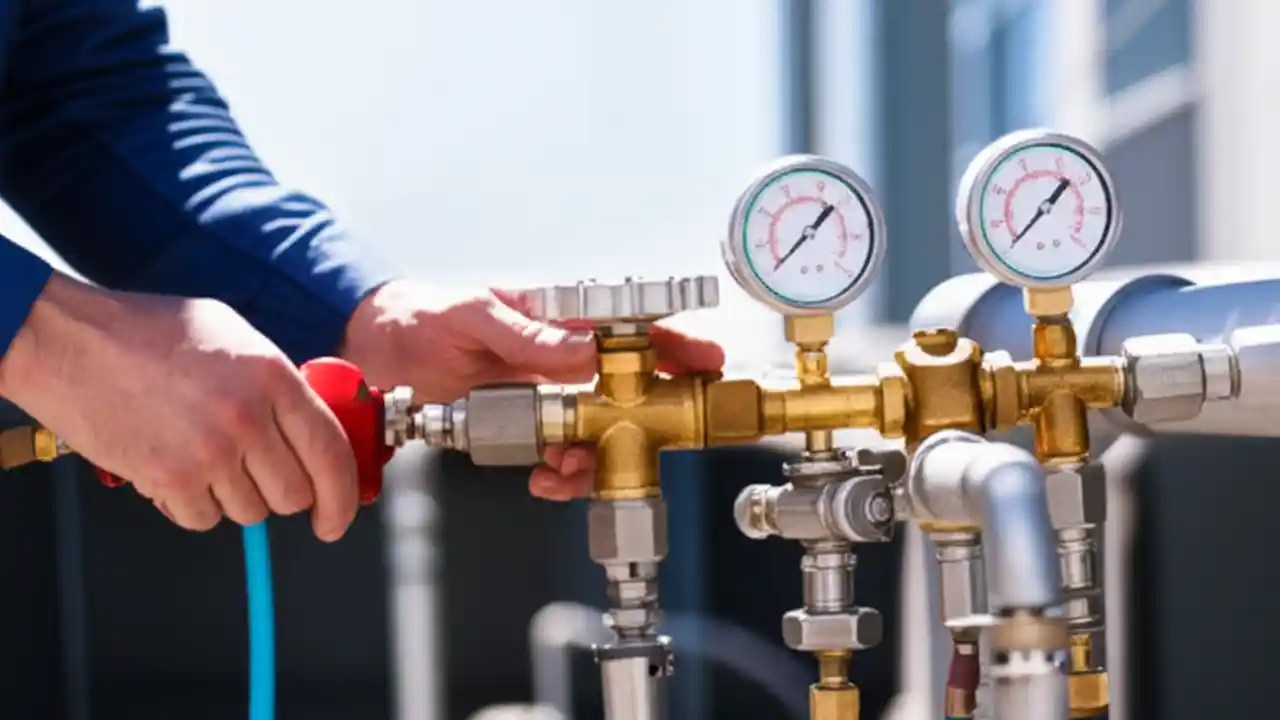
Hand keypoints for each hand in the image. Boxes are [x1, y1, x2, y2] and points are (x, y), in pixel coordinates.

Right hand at [0, 273, 358, 539]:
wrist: (69, 341)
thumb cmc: (148, 333)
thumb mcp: (234, 335)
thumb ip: (276, 382)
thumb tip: (309, 427)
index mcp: (274, 376)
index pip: (332, 454)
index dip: (342, 498)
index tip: (335, 519)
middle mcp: (248, 417)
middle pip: (293, 495)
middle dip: (280, 495)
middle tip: (253, 474)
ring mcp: (209, 452)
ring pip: (249, 511)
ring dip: (232, 495)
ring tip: (200, 452)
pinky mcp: (169, 479)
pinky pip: (202, 519)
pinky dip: (190, 504)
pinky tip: (172, 466)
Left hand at [342, 280, 724, 500]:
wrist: (380, 351)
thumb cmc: (423, 316)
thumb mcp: (470, 316)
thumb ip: (526, 334)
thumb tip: (582, 351)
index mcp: (560, 318)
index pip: (635, 328)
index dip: (678, 346)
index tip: (704, 365)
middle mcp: (566, 357)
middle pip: (635, 388)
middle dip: (644, 422)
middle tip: (634, 444)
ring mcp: (555, 394)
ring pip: (606, 432)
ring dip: (596, 459)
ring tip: (564, 470)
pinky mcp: (536, 426)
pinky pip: (569, 456)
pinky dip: (565, 476)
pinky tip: (543, 478)